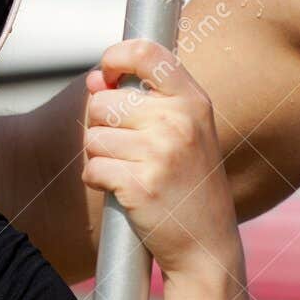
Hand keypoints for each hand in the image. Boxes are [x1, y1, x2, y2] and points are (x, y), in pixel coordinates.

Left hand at [82, 39, 240, 279]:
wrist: (207, 246)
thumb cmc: (190, 184)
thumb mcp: (184, 132)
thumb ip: (141, 100)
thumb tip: (93, 79)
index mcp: (194, 101)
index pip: (147, 53)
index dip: (115, 57)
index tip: (106, 74)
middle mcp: (179, 122)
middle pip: (103, 102)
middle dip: (103, 126)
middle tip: (130, 150)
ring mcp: (160, 154)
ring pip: (93, 137)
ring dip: (100, 157)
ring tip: (130, 171)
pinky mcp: (140, 185)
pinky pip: (92, 168)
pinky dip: (98, 180)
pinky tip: (123, 190)